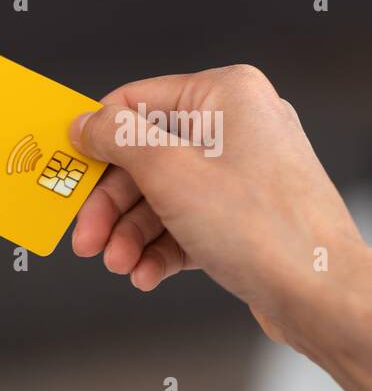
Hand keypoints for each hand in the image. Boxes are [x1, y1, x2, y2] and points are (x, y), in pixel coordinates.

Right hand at [69, 64, 368, 352]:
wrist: (320, 294)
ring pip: (159, 197)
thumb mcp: (170, 173)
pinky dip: (158, 249)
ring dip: (130, 235)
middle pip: (142, 158)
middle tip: (86, 239)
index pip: (135, 103)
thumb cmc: (264, 228)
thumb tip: (85, 122)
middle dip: (111, 207)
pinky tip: (146, 274)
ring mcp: (240, 173)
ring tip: (119, 265)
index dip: (96, 140)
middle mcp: (235, 127)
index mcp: (224, 96)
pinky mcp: (240, 215)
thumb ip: (119, 140)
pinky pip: (183, 223)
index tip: (69, 172)